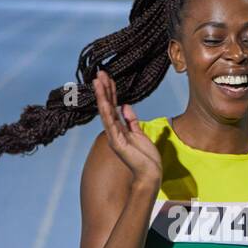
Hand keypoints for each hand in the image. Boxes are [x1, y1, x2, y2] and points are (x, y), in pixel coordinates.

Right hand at [93, 69, 160, 185]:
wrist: (150, 174)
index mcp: (121, 129)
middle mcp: (114, 131)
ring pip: (106, 112)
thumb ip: (132, 120)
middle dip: (104, 89)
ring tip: (98, 81)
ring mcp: (114, 137)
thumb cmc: (146, 158)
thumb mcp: (140, 134)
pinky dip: (107, 112)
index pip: (114, 106)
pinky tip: (104, 101)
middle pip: (108, 106)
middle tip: (100, 72)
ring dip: (102, 96)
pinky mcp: (117, 143)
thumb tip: (125, 106)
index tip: (108, 77)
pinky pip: (111, 124)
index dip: (111, 91)